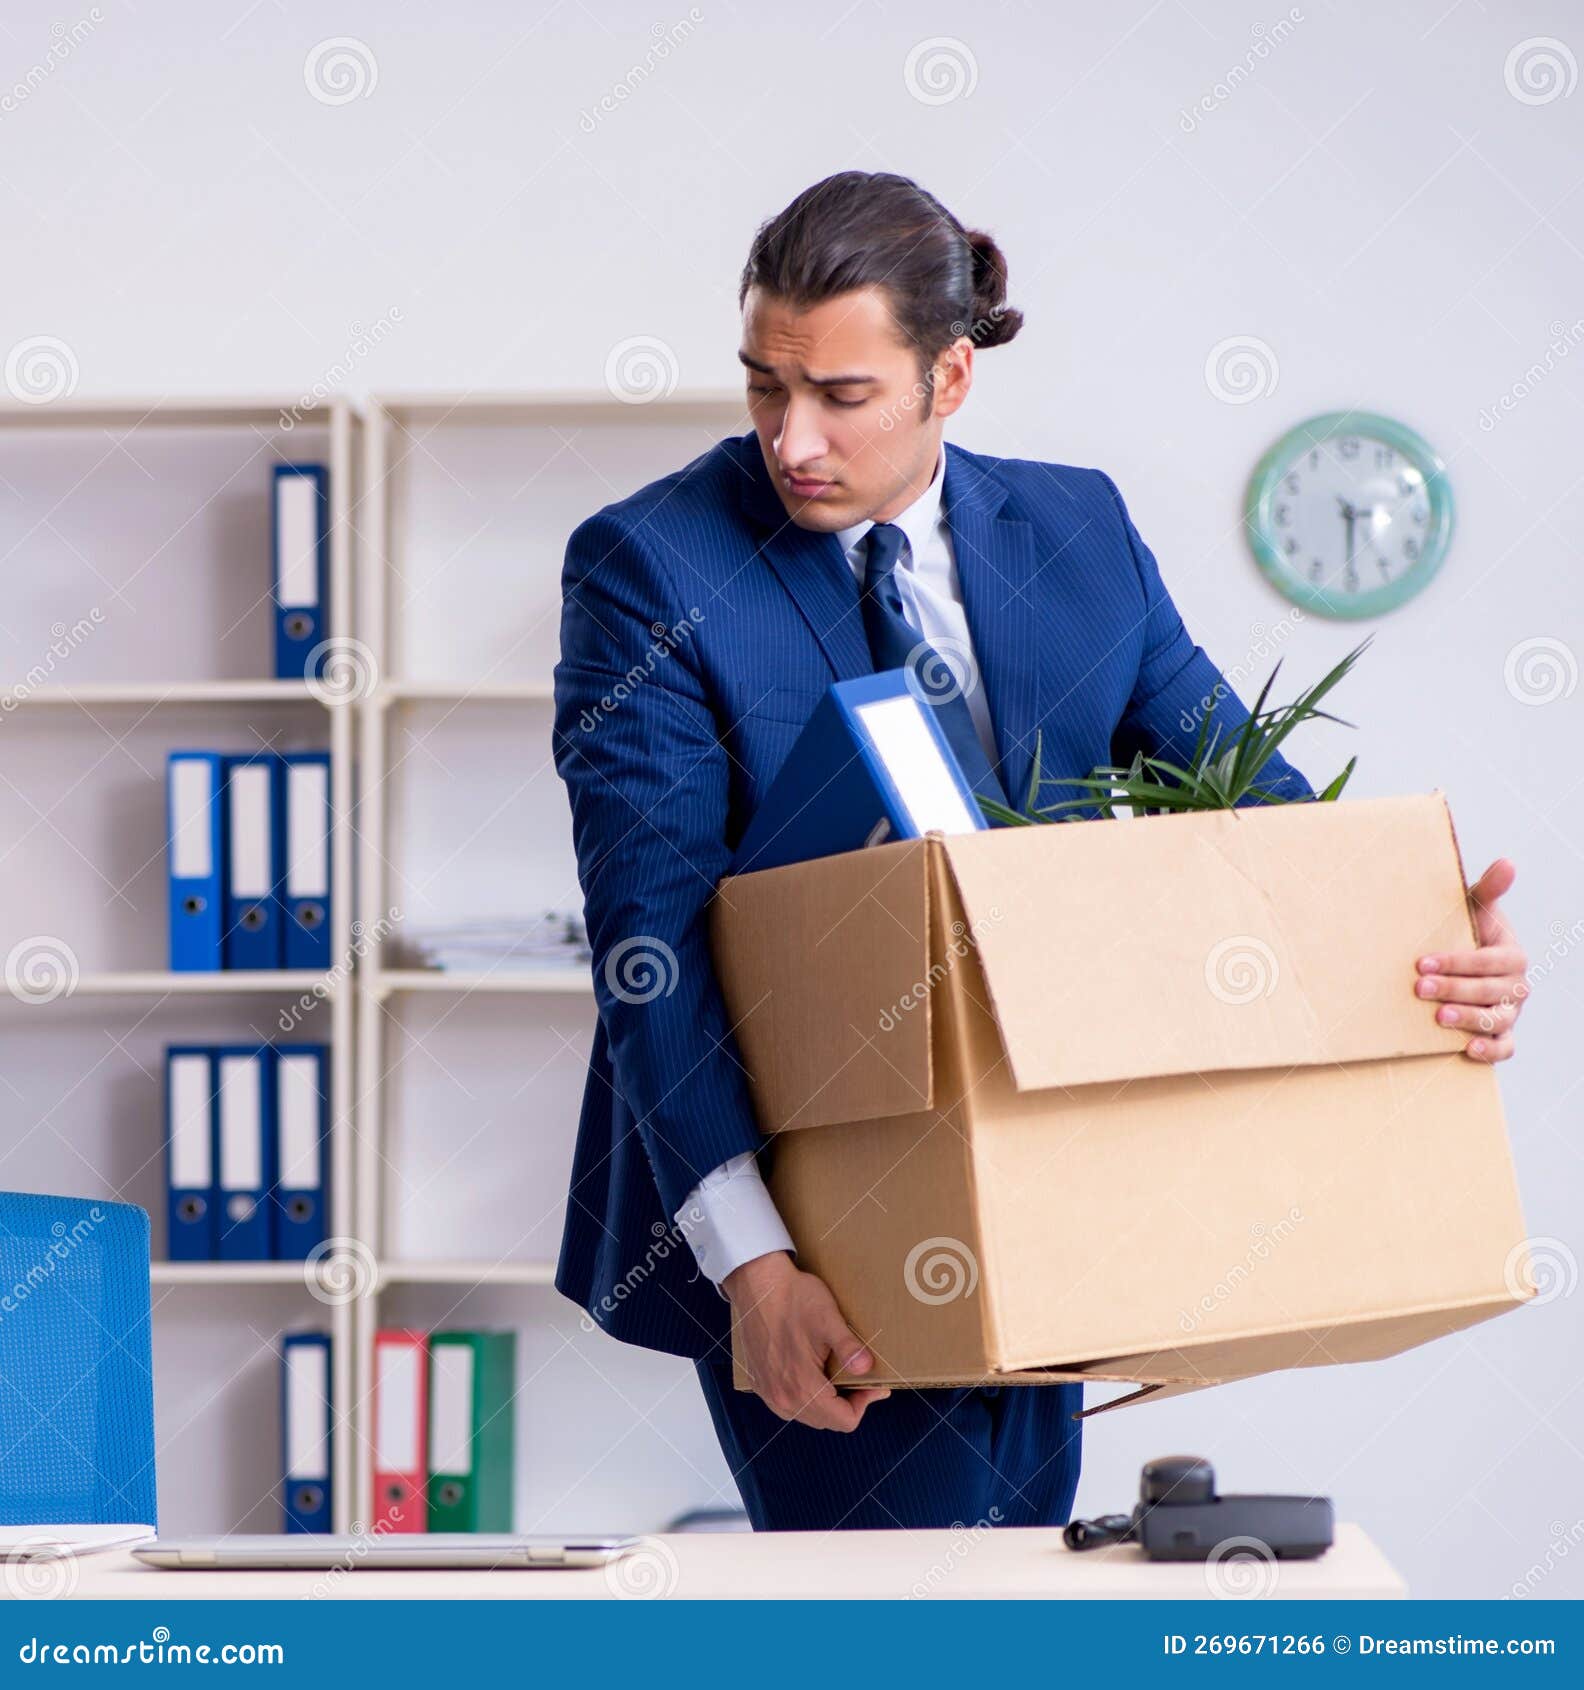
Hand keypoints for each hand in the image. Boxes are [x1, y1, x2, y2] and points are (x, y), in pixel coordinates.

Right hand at [723, 1251, 890, 1431]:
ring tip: (838, 1377)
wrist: (758, 1284)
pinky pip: (789, 1406)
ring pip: (808, 1415)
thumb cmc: (793, 1298)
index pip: (844, 1420)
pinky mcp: (760, 1384)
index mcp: (802, 1386)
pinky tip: (813, 1375)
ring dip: (827, 1403)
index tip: (872, 1383)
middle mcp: (782, 1398)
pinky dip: (806, 1398)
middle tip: (860, 1379)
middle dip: (848, 1404)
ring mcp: (768, 1393)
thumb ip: (848, 1347)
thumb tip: (867, 1369)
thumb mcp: (827, 1319)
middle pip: (828, 1421)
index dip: (864, 1403)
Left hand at [1417, 858, 1528, 1062]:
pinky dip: (1490, 1051)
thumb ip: (1488, 889)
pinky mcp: (1502, 1035)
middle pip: (1492, 991)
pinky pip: (1505, 1048)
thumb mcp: (1475, 910)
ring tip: (1439, 1018)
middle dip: (1456, 989)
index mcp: (1512, 955)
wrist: (1461, 965)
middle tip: (1419, 987)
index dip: (1458, 962)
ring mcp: (1510, 1012)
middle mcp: (1516, 986)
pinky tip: (1466, 1049)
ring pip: (1498, 1019)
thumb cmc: (1466, 933)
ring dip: (1470, 1020)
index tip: (1422, 962)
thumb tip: (1507, 862)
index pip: (1490, 960)